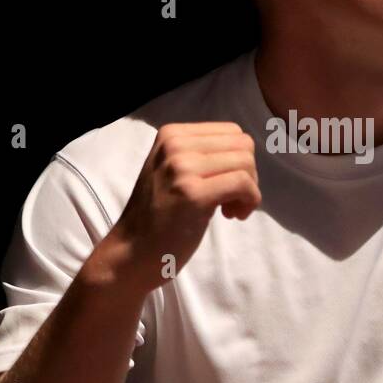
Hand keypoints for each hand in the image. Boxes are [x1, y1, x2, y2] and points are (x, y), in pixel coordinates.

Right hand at [108, 122, 260, 290]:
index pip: (231, 132)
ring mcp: (182, 168)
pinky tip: (234, 216)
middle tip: (232, 200)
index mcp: (172, 134)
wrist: (133, 251)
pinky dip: (250, 201)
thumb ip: (201, 154)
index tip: (226, 185)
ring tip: (230, 210)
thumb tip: (246, 152)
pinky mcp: (193, 193)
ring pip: (246, 164)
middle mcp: (175, 144)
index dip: (239, 160)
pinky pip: (243, 184)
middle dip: (248, 174)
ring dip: (249, 190)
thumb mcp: (173, 170)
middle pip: (243, 146)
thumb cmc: (159, 215)